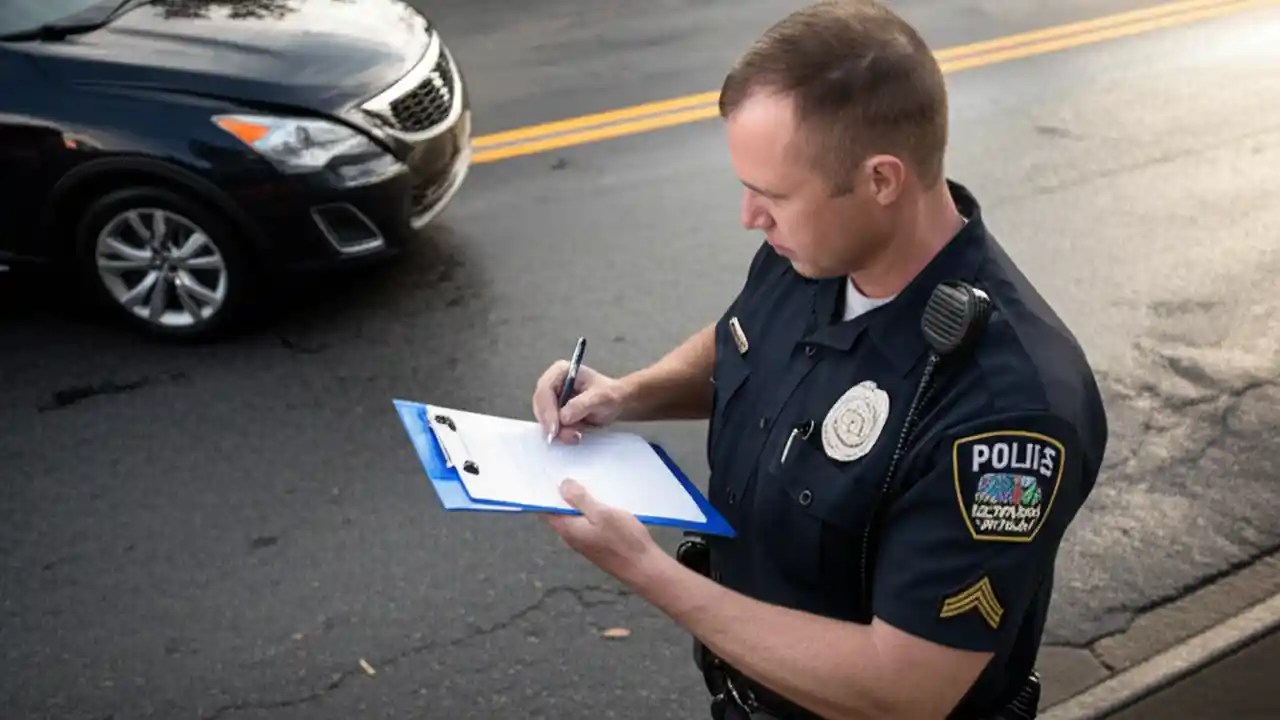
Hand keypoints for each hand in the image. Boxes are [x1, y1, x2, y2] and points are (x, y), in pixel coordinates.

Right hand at [532, 361, 629, 443]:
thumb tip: (562, 418)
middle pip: (540, 405)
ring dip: (557, 431)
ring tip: (575, 437)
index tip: (554, 428)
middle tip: (567, 437)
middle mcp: (552, 384)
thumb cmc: (610, 395)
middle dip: (551, 423)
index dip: (547, 410)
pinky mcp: (554, 412)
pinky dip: (560, 433)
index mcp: (560, 372)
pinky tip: (573, 436)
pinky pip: (550, 425)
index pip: (545, 390)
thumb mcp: (600, 397)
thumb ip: (581, 405)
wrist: (616, 403)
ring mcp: (552, 399)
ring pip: (543, 418)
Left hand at [544, 478, 664, 586]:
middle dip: (564, 492)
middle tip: (572, 472)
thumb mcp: (603, 514)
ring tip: (589, 482)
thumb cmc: (625, 540)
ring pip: (575, 516)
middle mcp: (571, 536)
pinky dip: (590, 509)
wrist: (643, 568)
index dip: (547, 491)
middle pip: (560, 511)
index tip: (552, 473)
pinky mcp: (596, 542)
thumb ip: (581, 500)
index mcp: (568, 528)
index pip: (547, 508)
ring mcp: (583, 541)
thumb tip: (563, 486)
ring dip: (580, 500)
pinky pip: (587, 522)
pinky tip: (602, 500)